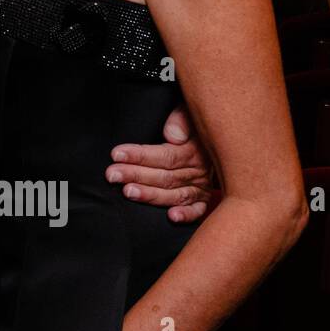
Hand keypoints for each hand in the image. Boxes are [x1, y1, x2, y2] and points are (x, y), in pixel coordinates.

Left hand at [107, 104, 213, 222]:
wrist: (217, 139)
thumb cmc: (192, 125)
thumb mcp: (188, 113)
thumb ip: (181, 120)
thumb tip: (173, 137)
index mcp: (194, 150)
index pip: (165, 155)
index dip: (140, 155)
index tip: (116, 154)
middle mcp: (198, 171)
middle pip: (165, 176)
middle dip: (136, 175)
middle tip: (112, 174)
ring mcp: (201, 187)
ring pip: (174, 194)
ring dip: (150, 195)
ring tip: (127, 192)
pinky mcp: (203, 201)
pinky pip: (197, 211)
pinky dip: (187, 215)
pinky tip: (171, 217)